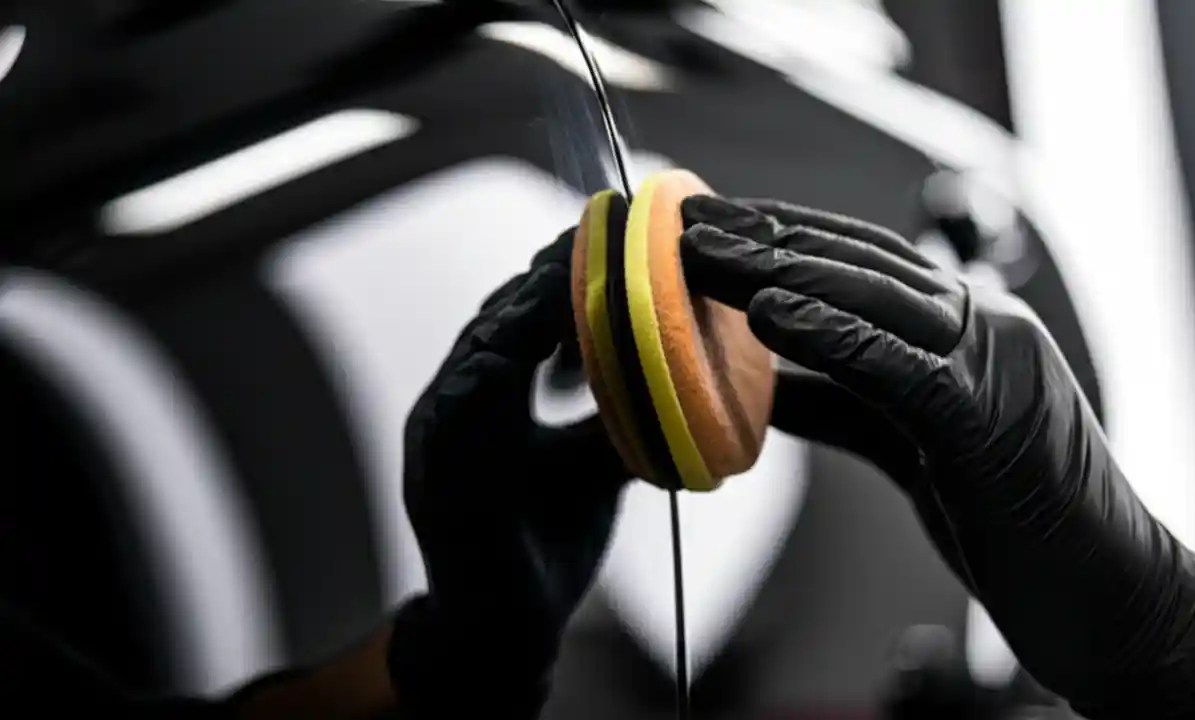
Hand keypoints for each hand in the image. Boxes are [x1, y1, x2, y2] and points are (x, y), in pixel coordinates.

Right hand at [388, 231, 628, 717]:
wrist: (510, 628)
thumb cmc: (546, 544)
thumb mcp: (598, 466)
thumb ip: (623, 417)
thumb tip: (680, 378)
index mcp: (497, 398)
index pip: (527, 319)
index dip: (564, 279)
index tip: (611, 240)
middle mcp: (464, 405)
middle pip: (502, 318)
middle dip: (547, 277)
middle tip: (597, 235)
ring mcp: (442, 436)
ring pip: (477, 349)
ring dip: (520, 310)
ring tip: (568, 270)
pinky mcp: (432, 472)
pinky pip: (454, 408)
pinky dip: (485, 372)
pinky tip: (518, 348)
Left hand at [681, 195, 1194, 718]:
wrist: (1114, 596)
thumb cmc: (1014, 520)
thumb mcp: (909, 447)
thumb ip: (842, 402)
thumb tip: (763, 381)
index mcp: (969, 330)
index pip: (861, 263)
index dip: (781, 237)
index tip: (709, 227)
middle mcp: (984, 329)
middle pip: (858, 265)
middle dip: (765, 237)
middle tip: (687, 222)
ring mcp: (994, 366)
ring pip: (875, 298)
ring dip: (780, 269)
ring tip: (704, 255)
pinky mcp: (990, 421)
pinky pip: (898, 366)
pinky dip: (831, 334)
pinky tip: (769, 313)